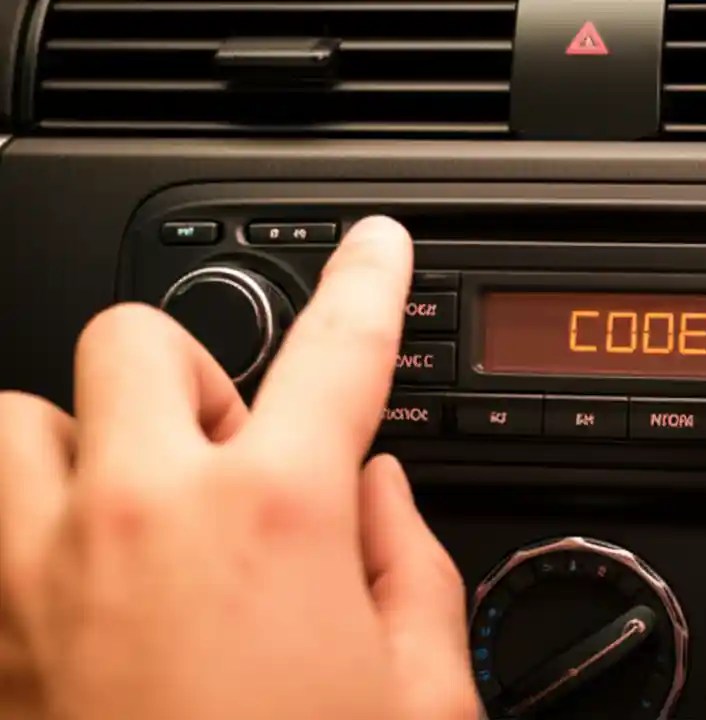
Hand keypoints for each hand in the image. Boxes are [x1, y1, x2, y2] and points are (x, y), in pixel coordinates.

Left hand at [0, 217, 477, 719]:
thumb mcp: (423, 699)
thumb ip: (413, 572)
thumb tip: (378, 498)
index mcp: (274, 520)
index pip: (337, 350)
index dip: (367, 281)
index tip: (373, 245)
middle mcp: (141, 522)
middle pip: (133, 341)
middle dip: (191, 373)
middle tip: (232, 451)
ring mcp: (37, 575)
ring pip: (24, 418)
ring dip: (90, 443)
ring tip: (143, 512)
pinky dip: (37, 530)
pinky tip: (92, 588)